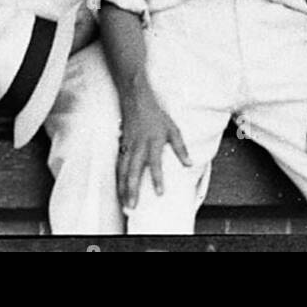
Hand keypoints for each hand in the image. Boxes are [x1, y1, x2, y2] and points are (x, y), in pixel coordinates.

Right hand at [117, 83, 190, 209]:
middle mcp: (139, 146)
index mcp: (153, 141)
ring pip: (123, 170)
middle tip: (132, 205)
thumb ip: (180, 148)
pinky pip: (118, 166)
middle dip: (132, 189)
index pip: (155, 162)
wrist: (136, 101)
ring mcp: (128, 147)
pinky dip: (117, 179)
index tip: (160, 193)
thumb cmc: (156, 116)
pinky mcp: (122, 147)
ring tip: (125, 203)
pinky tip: (118, 189)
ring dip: (123, 188)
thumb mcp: (173, 129)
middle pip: (134, 170)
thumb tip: (189, 164)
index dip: (157, 178)